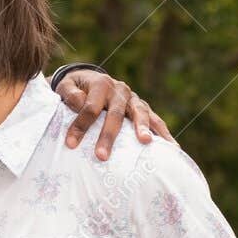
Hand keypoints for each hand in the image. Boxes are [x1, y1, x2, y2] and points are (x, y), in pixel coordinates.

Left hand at [56, 70, 172, 159]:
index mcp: (100, 84)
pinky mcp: (142, 108)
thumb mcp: (65, 86)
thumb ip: (69, 93)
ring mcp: (133, 99)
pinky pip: (155, 120)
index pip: (90, 107)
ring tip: (145, 142)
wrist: (89, 81)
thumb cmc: (75, 89)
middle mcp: (120, 90)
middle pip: (115, 114)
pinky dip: (164, 133)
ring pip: (140, 113)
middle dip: (108, 135)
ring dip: (142, 128)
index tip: (71, 144)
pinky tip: (173, 147)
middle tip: (101, 156)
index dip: (81, 125)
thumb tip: (79, 102)